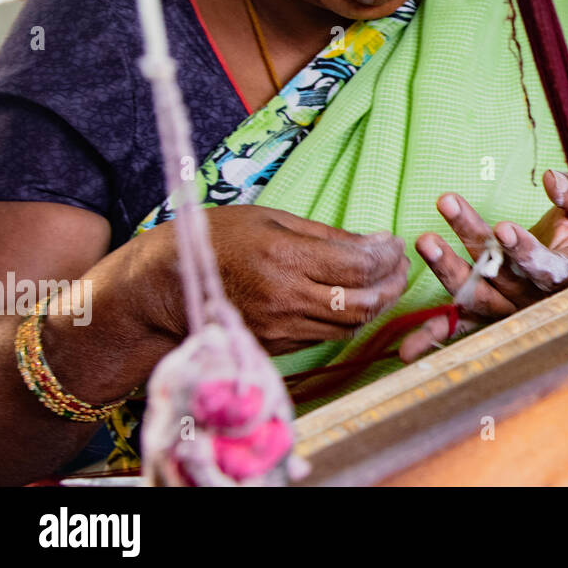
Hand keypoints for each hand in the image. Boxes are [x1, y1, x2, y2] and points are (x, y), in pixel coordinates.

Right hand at [142, 205, 408, 355]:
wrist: (166, 284)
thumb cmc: (220, 239)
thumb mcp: (274, 220)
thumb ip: (329, 236)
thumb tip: (378, 241)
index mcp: (284, 258)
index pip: (360, 266)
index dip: (388, 256)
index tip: (396, 243)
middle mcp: (284, 299)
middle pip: (362, 302)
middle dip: (392, 284)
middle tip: (400, 265)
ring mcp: (279, 329)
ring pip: (349, 324)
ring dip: (377, 304)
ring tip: (385, 281)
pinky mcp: (275, 347)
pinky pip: (326, 335)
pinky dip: (349, 318)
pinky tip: (355, 298)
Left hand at [401, 170, 567, 359]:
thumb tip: (553, 178)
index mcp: (562, 274)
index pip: (543, 266)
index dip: (524, 249)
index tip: (503, 228)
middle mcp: (533, 298)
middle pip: (501, 272)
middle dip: (472, 237)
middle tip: (449, 204)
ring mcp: (508, 310)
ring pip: (476, 295)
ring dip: (448, 268)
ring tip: (426, 240)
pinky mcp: (489, 318)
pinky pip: (461, 328)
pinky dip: (435, 335)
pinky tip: (408, 347)